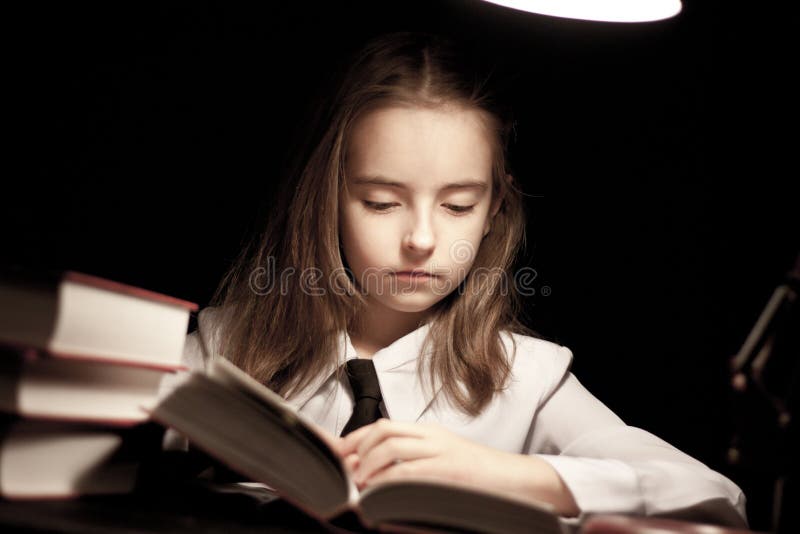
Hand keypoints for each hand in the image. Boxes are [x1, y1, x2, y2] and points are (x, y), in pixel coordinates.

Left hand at [334, 418, 579, 516]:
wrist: (515, 481)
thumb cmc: (476, 477)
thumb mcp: (441, 460)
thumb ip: (412, 461)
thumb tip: (373, 471)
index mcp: (429, 433)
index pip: (383, 425)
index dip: (355, 438)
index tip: (338, 454)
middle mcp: (432, 437)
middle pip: (383, 430)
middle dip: (358, 450)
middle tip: (349, 472)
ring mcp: (441, 452)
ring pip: (391, 446)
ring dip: (369, 465)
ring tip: (363, 484)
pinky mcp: (448, 471)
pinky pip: (409, 471)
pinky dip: (388, 481)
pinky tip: (381, 492)